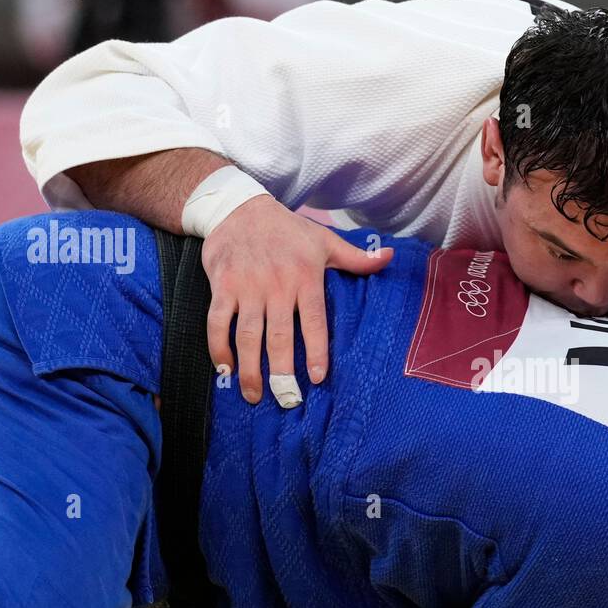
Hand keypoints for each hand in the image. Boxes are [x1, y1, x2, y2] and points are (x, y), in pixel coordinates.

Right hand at [202, 196, 393, 403]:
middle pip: (279, 336)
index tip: (317, 378)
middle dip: (281, 372)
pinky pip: (217, 322)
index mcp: (305, 277)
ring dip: (250, 368)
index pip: (314, 321)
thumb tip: (390, 257)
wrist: (238, 208)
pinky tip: (225, 369)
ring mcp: (247, 287)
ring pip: (248, 335)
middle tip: (287, 400)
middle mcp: (276, 285)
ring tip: (254, 395)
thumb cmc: (287, 229)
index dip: (315, 351)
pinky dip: (218, 347)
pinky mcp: (222, 286)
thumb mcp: (324, 240)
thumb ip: (356, 258)